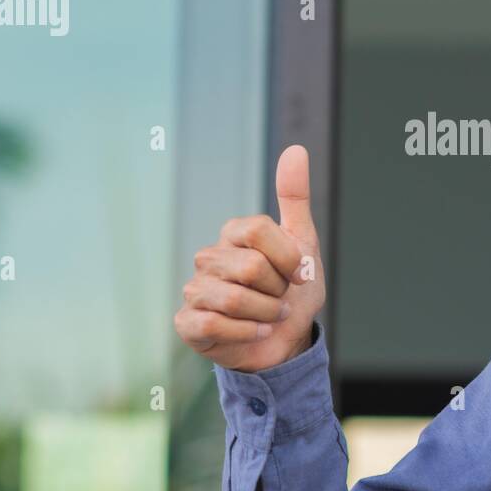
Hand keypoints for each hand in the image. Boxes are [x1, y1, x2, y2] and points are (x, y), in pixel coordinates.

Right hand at [175, 144, 325, 371]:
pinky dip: (246, 333)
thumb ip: (295, 198)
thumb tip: (295, 149)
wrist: (286, 341)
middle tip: (280, 298)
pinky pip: (214, 325)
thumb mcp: (303, 243)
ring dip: (266, 315)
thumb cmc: (292, 291)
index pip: (259, 231)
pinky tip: (254, 333)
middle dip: (278, 291)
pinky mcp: (187, 323)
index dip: (288, 258)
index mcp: (234, 234)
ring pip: (235, 299)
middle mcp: (209, 257)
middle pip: (251, 268)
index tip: (299, 274)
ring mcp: (195, 290)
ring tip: (269, 317)